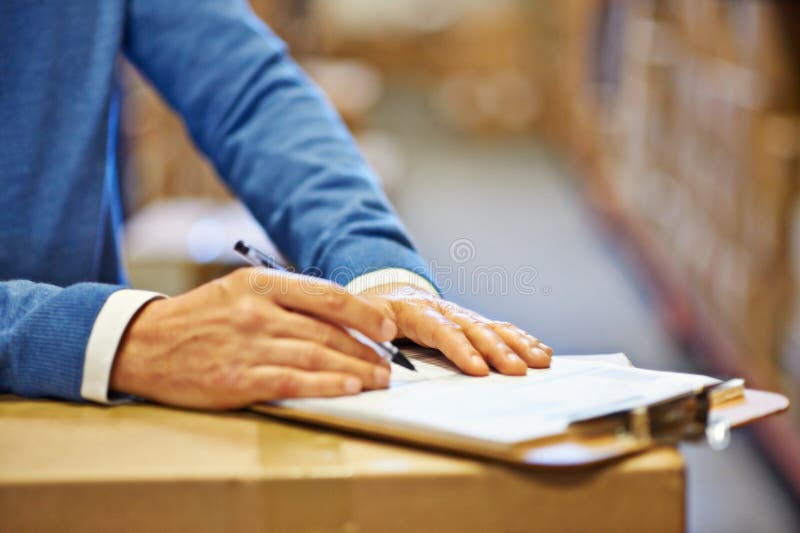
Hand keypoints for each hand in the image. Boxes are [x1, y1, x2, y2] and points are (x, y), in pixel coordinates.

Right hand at [111, 268, 396, 408]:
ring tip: (378, 378)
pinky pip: (293, 380)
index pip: (325, 295)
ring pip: (316, 355)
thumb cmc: (199, 318)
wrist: (143, 345)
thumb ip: (284, 298)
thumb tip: (337, 314)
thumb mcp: (238, 291)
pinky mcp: (238, 379)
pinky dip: (326, 385)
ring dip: (355, 369)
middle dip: (366, 348)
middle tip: (388, 362)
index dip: (363, 312)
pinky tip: (348, 388)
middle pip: (327, 329)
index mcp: (259, 283)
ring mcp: (247, 346)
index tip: (387, 326)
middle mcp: (256, 311)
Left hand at [361, 284, 551, 375]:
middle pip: (474, 331)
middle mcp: (445, 311)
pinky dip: (522, 339)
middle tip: (518, 372)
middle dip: (498, 352)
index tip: (478, 369)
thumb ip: (363, 325)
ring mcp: (462, 317)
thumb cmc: (372, 311)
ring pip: (493, 329)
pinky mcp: (472, 324)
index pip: (441, 331)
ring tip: (540, 361)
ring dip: (517, 345)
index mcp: (415, 311)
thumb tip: (369, 337)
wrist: (389, 292)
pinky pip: (500, 329)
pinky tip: (541, 350)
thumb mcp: (358, 315)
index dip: (460, 349)